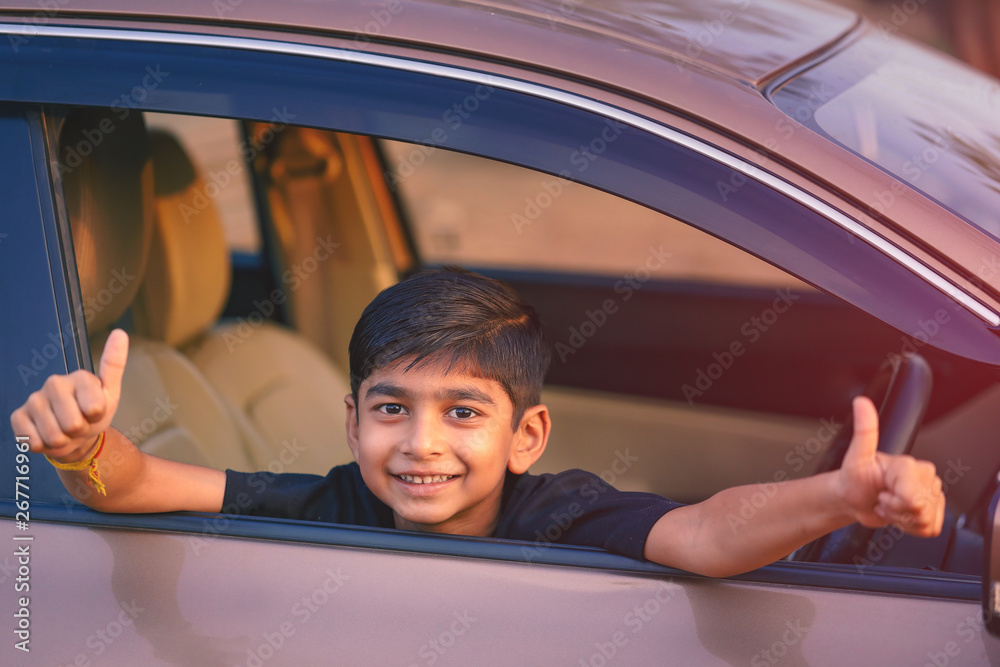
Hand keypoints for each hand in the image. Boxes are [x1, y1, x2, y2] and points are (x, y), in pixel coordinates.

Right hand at [10, 329, 128, 462]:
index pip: (95, 408)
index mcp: (79, 377)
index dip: (97, 417)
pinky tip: (46, 434)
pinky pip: (33, 440)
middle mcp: (54, 383)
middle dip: (80, 431)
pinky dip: (44, 445)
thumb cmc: (93, 414)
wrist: (73, 436)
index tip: (95, 412)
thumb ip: (114, 365)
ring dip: (63, 440)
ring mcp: (34, 399)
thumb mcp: (111, 393)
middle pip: (74, 424)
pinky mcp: (18, 416)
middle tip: (79, 425)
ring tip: (65, 431)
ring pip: (54, 435)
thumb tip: (120, 332)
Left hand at [834, 396, 944, 536]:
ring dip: (903, 520)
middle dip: (897, 511)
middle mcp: (926, 477)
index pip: (913, 498)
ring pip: (926, 521)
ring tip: (889, 505)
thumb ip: (864, 430)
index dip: (894, 502)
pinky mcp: (933, 511)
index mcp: (910, 465)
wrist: (853, 498)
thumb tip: (861, 402)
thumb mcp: (856, 455)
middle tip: (883, 498)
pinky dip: (911, 528)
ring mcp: (932, 494)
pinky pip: (930, 529)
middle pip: (921, 510)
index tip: (882, 492)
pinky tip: (899, 514)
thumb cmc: (854, 478)